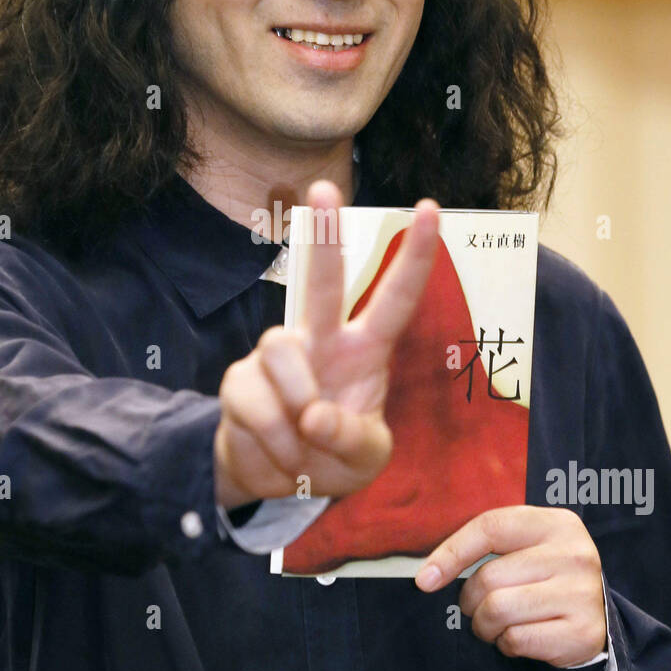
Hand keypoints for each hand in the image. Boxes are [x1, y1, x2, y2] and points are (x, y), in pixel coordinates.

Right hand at [214, 179, 439, 509]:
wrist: (276, 481)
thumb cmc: (332, 454)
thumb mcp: (365, 460)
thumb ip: (352, 439)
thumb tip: (314, 414)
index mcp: (365, 351)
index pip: (395, 298)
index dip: (414, 257)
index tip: (430, 210)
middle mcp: (321, 341)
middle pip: (322, 281)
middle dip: (324, 235)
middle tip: (323, 189)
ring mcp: (277, 357)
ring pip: (281, 348)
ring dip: (296, 406)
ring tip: (302, 443)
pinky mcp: (241, 380)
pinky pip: (255, 399)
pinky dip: (272, 439)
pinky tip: (279, 451)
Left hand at [414, 505, 606, 667]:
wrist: (596, 616)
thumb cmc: (546, 576)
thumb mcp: (525, 546)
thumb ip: (484, 546)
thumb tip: (427, 575)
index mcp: (557, 524)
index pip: (491, 527)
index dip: (452, 552)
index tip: (426, 579)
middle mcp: (574, 555)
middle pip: (489, 577)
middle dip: (470, 600)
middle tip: (476, 608)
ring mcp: (581, 594)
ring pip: (499, 610)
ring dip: (485, 625)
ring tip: (494, 624)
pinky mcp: (581, 631)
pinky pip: (517, 639)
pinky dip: (506, 644)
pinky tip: (518, 636)